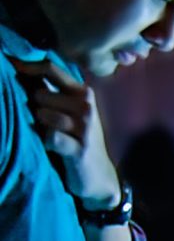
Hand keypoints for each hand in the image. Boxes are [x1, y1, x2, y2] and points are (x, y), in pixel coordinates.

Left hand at [13, 59, 119, 208]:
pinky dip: (47, 142)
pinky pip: (50, 136)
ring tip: (51, 135)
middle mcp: (86, 106)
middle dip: (36, 107)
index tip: (9, 66)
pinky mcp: (80, 149)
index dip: (26, 66)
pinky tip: (55, 148)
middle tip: (46, 122)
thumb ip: (49, 90)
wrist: (98, 175)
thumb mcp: (68, 111)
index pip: (50, 68)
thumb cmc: (77, 140)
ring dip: (40, 126)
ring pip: (43, 114)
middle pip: (40, 93)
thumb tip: (18, 68)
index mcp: (83, 93)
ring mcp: (85, 127)